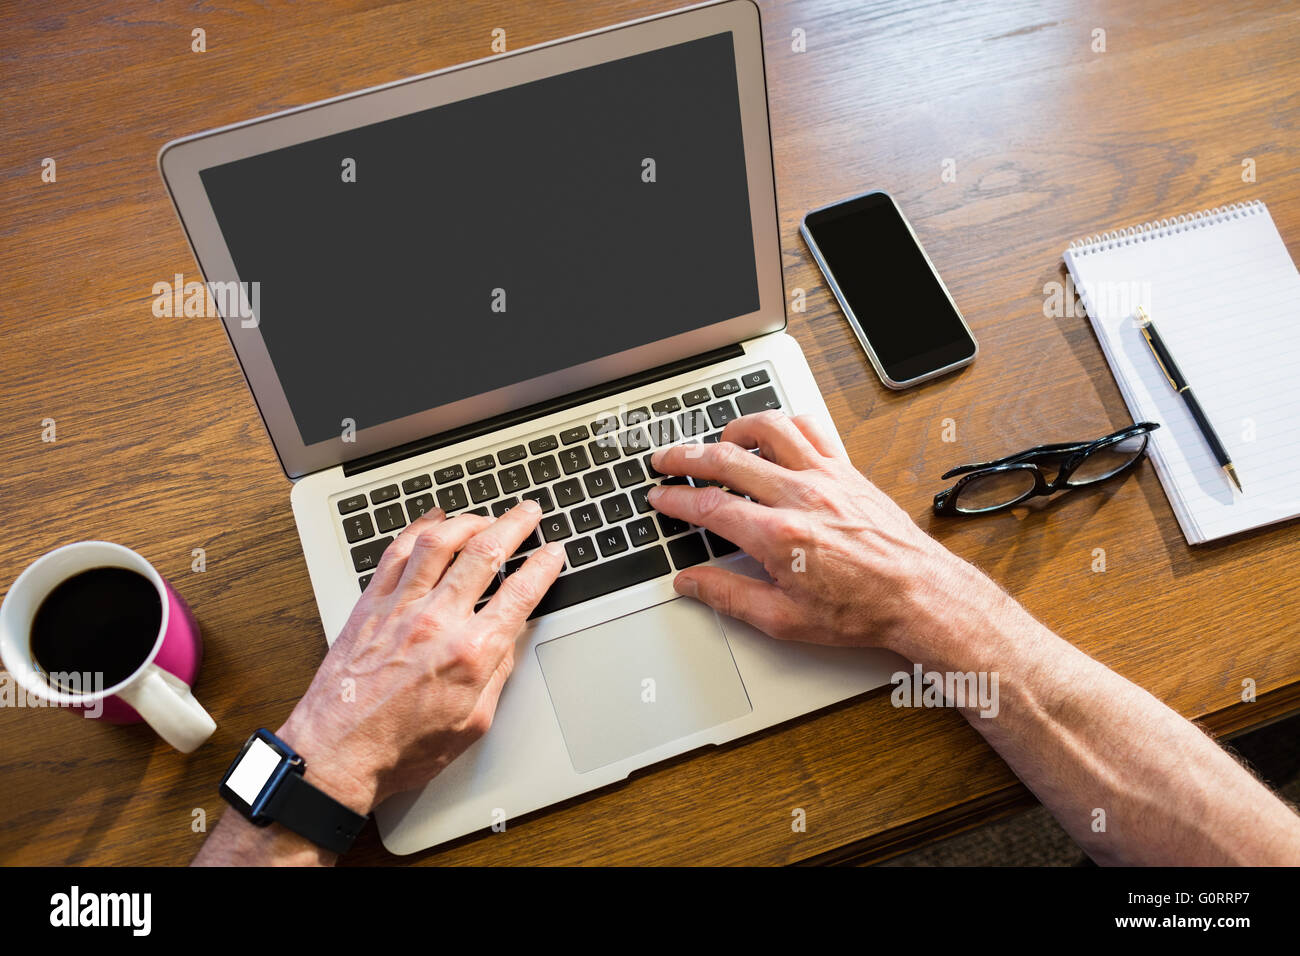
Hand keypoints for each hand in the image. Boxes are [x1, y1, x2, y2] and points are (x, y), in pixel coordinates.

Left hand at [276, 500, 564, 814]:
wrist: (337, 753)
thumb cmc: (400, 748)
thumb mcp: (473, 723)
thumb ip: (496, 675)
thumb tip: (507, 642)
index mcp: (471, 653)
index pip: (520, 593)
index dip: (543, 566)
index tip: (553, 553)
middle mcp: (436, 621)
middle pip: (485, 552)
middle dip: (515, 525)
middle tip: (528, 512)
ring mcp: (400, 607)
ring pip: (440, 541)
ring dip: (469, 520)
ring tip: (485, 516)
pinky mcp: (370, 605)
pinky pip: (396, 552)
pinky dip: (417, 528)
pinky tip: (431, 519)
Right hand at [647, 411, 1015, 651]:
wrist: (918, 596)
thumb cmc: (860, 610)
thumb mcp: (783, 619)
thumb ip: (728, 596)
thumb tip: (690, 583)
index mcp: (779, 536)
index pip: (710, 507)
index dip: (676, 499)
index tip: (661, 497)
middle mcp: (800, 497)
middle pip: (727, 460)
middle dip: (686, 457)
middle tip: (666, 460)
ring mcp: (826, 478)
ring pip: (768, 429)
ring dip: (734, 429)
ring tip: (718, 441)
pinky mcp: (847, 471)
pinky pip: (810, 429)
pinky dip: (784, 425)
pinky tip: (772, 436)